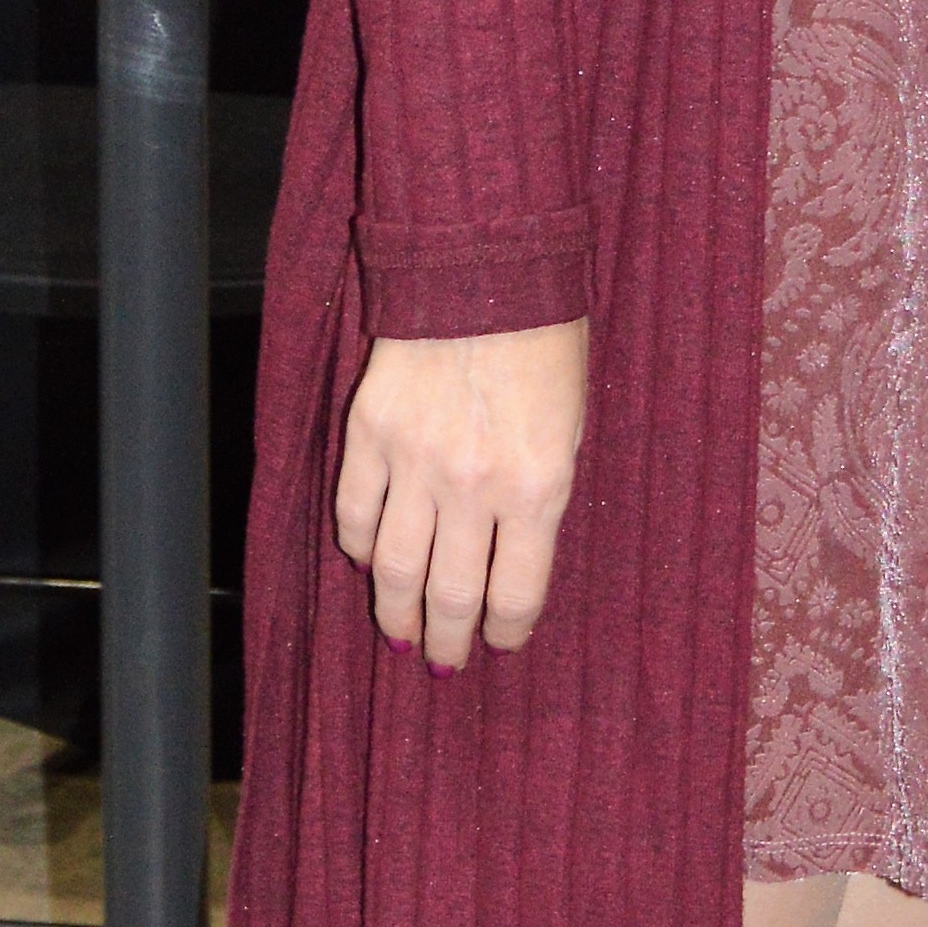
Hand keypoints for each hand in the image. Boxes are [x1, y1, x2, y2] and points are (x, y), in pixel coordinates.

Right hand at [336, 318, 589, 666]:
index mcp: (539, 486)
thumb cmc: (545, 338)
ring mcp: (415, 460)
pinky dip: (359, 544)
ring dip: (395, 612)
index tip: (502, 643)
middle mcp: (474, 485)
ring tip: (400, 635)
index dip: (507, 632)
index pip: (516, 594)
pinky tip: (369, 560)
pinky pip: (355, 511)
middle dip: (447, 641)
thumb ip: (541, 494)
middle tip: (444, 662)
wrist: (486, 264)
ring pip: (394, 567)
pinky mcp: (369, 432)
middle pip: (450, 595)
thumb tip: (511, 553)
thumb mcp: (572, 424)